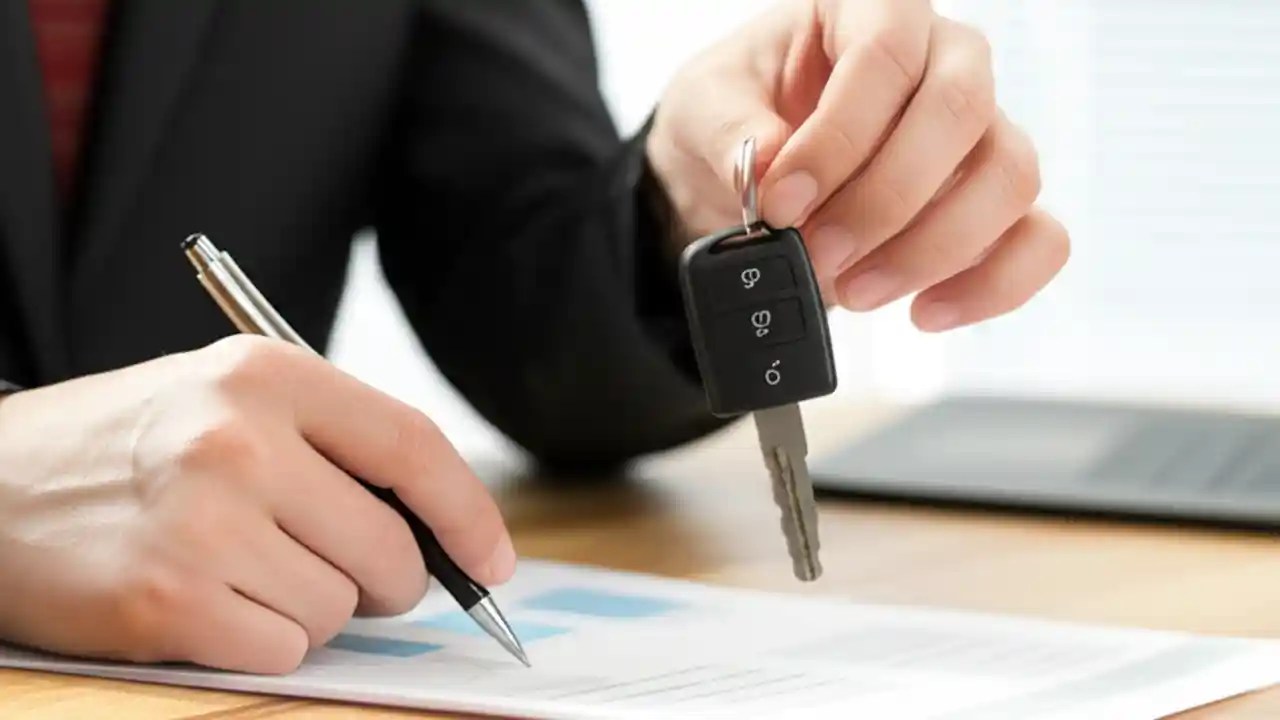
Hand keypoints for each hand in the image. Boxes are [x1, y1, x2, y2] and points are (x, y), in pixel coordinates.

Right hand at [0, 336, 512, 673]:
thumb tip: (443, 528)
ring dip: (311, 607)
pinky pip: (284, 649)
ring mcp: (201, 520)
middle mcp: (237, 439)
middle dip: (384, 579)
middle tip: (334, 567)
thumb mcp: (228, 401)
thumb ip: (334, 446)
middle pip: (390, 547)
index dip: (469, 513)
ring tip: (242, 569)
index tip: (493, 560)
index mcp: (266, 375)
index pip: (413, 446)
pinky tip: (209, 603)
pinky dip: (263, 640)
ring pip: (340, 607)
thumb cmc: (126, 446)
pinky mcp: (166, 600)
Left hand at [648, 0, 1068, 331]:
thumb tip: (771, 163)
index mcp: (873, 11)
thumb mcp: (703, 108)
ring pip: (1010, 178)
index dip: (838, 139)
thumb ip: (731, 130)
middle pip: (959, 114)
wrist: (752, 176)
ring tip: (853, 291)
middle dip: (883, 201)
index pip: (885, 57)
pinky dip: (993, 286)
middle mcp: (946, 60)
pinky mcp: (998, 203)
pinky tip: (925, 312)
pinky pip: (1041, 239)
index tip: (781, 204)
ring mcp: (984, 131)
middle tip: (816, 256)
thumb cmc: (735, 118)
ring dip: (930, 250)